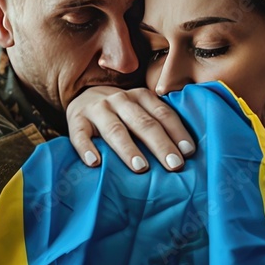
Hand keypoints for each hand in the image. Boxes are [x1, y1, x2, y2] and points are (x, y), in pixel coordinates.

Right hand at [66, 86, 195, 171]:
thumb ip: (156, 122)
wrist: (83, 97)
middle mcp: (119, 100)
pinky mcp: (76, 121)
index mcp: (140, 96)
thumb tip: (186, 154)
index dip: (177, 132)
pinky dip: (87, 149)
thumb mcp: (139, 109)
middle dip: (160, 144)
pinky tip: (95, 163)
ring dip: (128, 148)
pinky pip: (80, 136)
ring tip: (141, 167)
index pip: (162, 114)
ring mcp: (96, 110)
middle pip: (142, 123)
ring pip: (114, 129)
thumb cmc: (120, 112)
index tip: (188, 152)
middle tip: (173, 165)